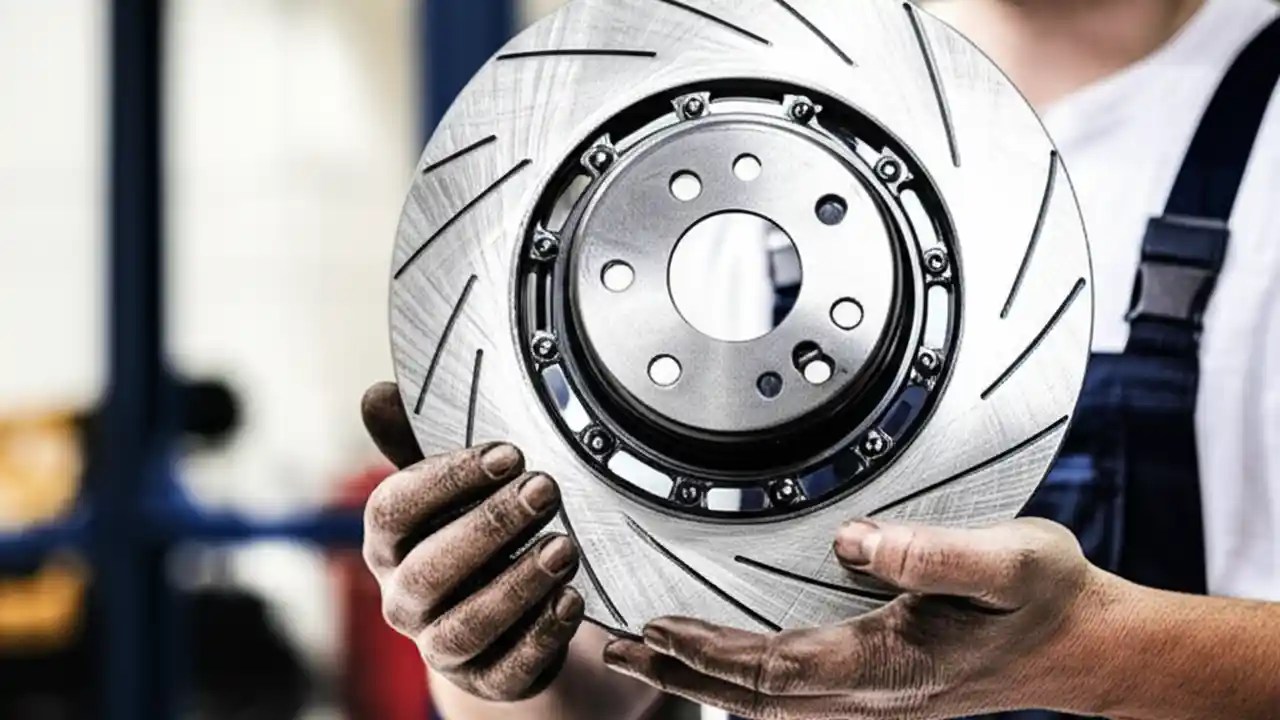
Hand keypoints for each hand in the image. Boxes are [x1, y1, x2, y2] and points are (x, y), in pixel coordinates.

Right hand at [360, 382, 585, 701]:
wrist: (504, 612)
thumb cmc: (473, 529)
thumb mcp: (451, 486)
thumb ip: (417, 441)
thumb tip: (376, 394)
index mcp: (387, 544)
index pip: (393, 510)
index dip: (447, 479)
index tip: (507, 453)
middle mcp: (404, 598)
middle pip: (431, 568)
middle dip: (491, 526)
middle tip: (545, 490)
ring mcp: (441, 646)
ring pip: (468, 624)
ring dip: (518, 583)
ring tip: (564, 547)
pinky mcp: (487, 680)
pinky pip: (509, 668)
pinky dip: (542, 635)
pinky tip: (572, 600)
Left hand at [602, 518, 1116, 718]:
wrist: (1084, 647)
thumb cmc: (1047, 600)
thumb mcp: (1008, 561)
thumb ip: (933, 552)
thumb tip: (854, 543)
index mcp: (889, 664)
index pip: (774, 669)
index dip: (708, 653)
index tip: (652, 630)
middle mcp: (871, 694)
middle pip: (751, 698)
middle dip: (678, 673)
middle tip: (613, 651)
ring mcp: (873, 699)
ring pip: (765, 703)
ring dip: (700, 680)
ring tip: (645, 659)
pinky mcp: (879, 690)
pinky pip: (790, 695)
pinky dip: (740, 682)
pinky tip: (721, 669)